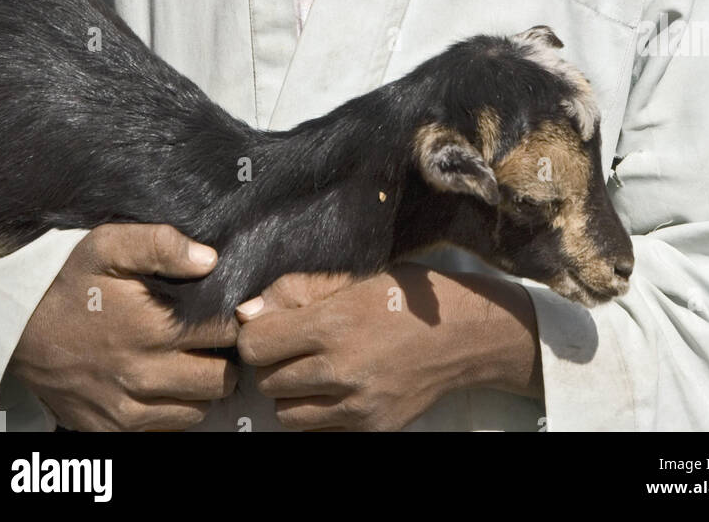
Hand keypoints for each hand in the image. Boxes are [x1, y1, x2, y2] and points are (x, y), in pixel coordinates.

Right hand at [9, 224, 239, 431]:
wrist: (16, 328)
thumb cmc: (69, 282)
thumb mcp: (108, 246)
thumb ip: (161, 245)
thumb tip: (211, 259)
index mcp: (152, 328)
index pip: (226, 332)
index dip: (234, 318)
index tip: (229, 309)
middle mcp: (144, 376)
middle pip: (221, 379)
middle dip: (226, 357)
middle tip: (214, 338)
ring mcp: (127, 410)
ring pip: (198, 410)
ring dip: (202, 387)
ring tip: (191, 359)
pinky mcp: (111, 429)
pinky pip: (165, 430)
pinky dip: (174, 410)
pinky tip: (164, 382)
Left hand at [235, 264, 541, 431]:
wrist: (463, 336)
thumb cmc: (404, 297)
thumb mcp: (352, 278)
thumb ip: (296, 291)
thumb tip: (246, 313)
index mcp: (334, 325)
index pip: (255, 345)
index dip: (255, 334)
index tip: (271, 327)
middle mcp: (342, 371)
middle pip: (267, 381)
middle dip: (273, 363)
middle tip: (295, 346)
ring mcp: (357, 407)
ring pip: (286, 414)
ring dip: (291, 393)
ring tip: (314, 369)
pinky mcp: (371, 429)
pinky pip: (317, 430)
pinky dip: (317, 412)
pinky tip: (336, 388)